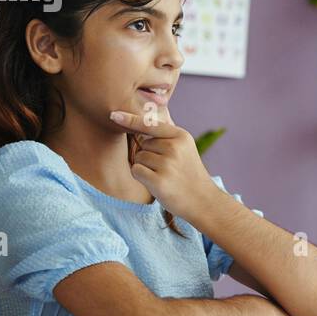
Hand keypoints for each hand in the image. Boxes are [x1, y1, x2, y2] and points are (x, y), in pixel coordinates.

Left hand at [108, 105, 219, 223]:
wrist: (203, 200)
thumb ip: (166, 135)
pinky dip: (141, 177)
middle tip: (168, 168)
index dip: (130, 120)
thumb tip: (142, 121)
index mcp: (181, 136)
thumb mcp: (185, 149)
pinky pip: (136, 170)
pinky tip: (157, 183)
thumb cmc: (188, 174)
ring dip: (145, 167)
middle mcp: (174, 148)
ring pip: (138, 158)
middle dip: (149, 155)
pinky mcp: (159, 181)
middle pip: (142, 144)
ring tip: (164, 175)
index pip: (150, 125)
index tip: (113, 115)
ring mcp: (167, 164)